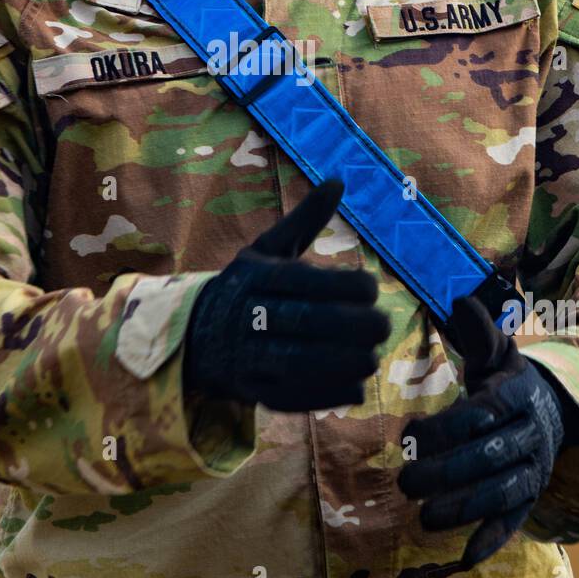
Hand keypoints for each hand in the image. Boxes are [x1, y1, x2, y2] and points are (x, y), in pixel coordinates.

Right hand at [183, 179, 388, 411]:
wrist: (194, 337)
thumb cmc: (246, 288)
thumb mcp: (267, 250)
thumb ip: (305, 220)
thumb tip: (339, 179)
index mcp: (253, 277)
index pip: (304, 281)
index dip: (345, 286)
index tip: (372, 288)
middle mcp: (246, 316)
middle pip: (305, 323)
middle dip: (354, 326)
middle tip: (384, 326)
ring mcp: (246, 357)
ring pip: (299, 363)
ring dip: (344, 363)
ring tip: (373, 358)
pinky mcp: (252, 390)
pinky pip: (292, 397)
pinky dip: (327, 394)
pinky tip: (356, 387)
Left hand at [397, 293, 577, 571]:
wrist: (552, 412)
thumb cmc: (504, 381)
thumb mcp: (494, 354)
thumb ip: (477, 333)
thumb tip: (459, 299)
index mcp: (517, 396)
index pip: (482, 414)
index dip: (446, 427)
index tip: (409, 432)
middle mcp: (531, 435)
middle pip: (489, 457)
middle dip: (446, 473)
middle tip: (404, 483)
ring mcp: (534, 469)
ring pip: (502, 493)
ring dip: (463, 509)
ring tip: (423, 518)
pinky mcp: (531, 497)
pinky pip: (516, 521)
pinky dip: (493, 540)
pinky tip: (465, 558)